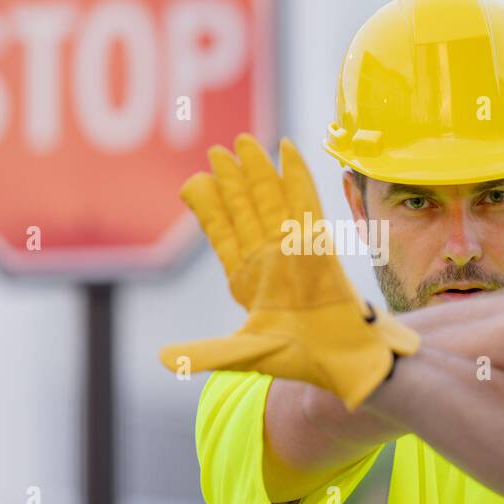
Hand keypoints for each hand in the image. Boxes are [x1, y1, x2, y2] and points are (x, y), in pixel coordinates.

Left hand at [161, 135, 419, 409]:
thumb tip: (164, 359)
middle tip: (217, 150)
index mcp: (248, 279)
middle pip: (245, 209)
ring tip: (244, 141)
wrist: (339, 361)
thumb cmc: (297, 358)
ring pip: (272, 199)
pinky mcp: (318, 243)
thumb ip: (205, 352)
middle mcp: (268, 258)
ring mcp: (293, 247)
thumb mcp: (242, 353)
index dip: (210, 207)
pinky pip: (305, 201)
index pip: (223, 233)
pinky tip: (287, 149)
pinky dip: (296, 174)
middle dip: (231, 180)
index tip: (194, 182)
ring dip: (258, 170)